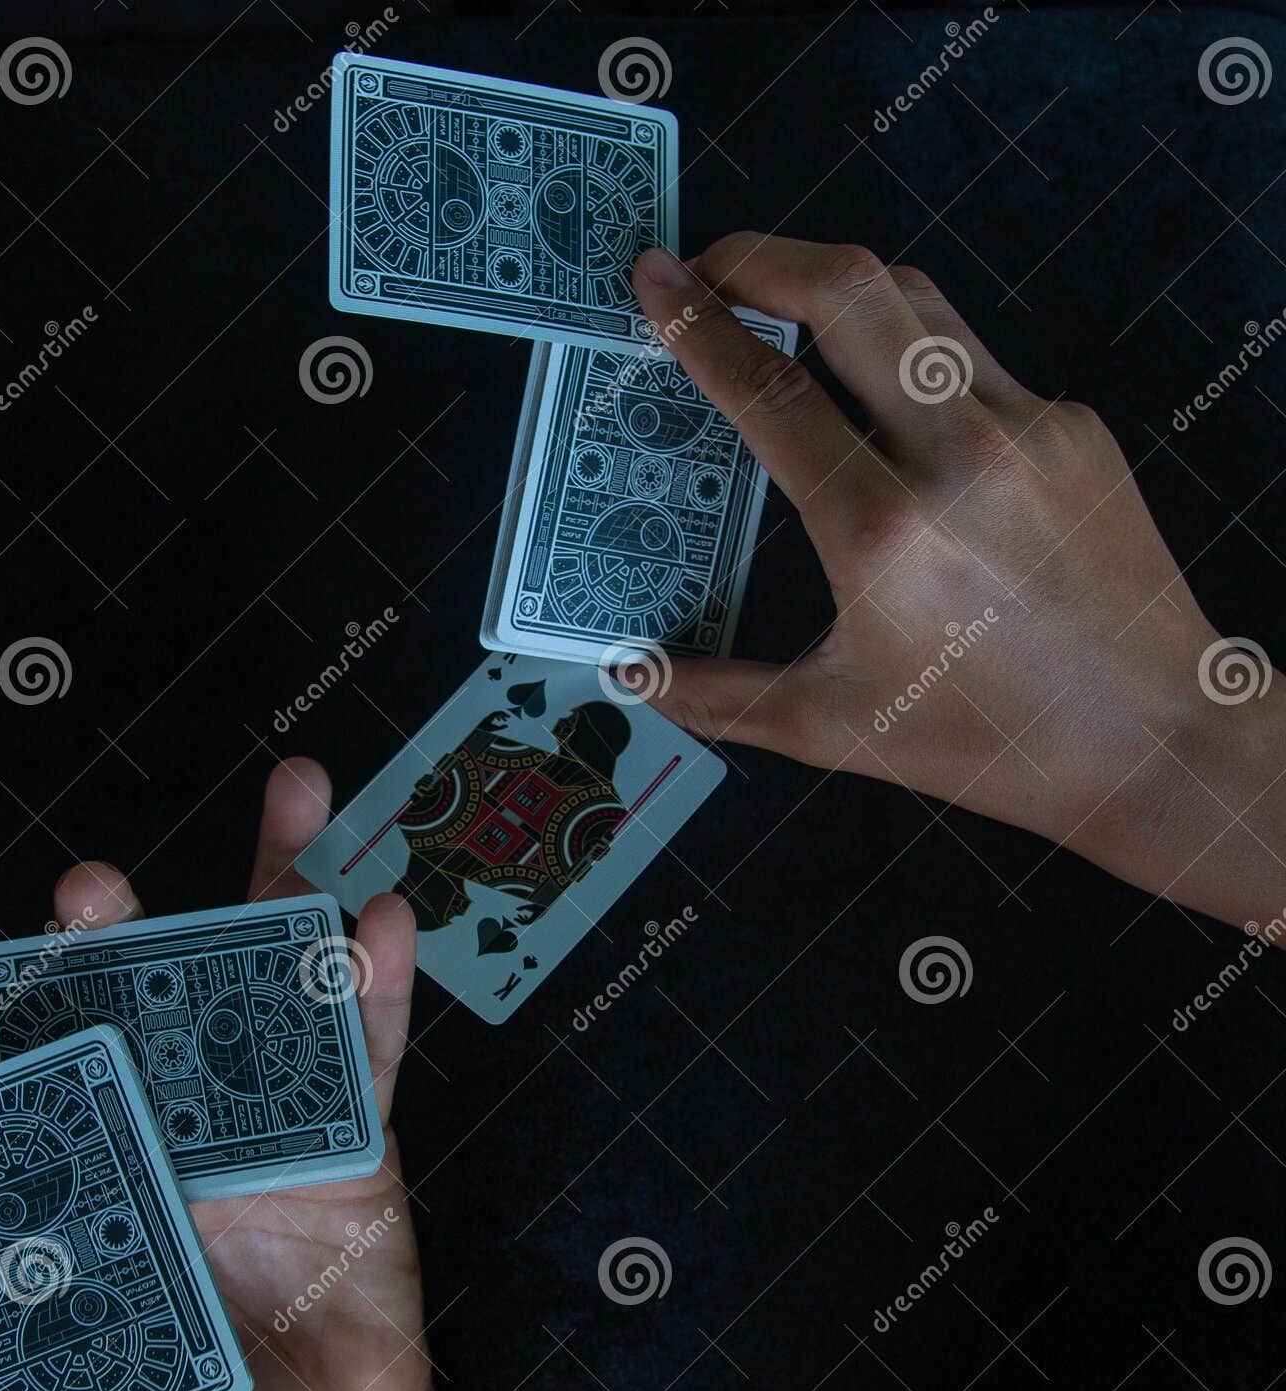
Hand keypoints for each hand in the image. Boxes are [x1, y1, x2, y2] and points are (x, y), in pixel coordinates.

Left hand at [0, 758, 502, 1390]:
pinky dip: (381, 979)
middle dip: (105, 942)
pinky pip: (371, 1037)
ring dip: (276, 879)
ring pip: (264, 975)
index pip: (19, 1107)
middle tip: (88, 889)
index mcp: (96, 1179)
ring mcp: (264, 1101)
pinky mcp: (355, 1113)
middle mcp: (170, 1116)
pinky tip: (387, 914)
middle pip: (131, 1002)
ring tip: (293, 784)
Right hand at [629, 237, 1284, 933]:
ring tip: (783, 303)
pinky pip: (971, 360)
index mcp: (881, 531)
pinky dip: (907, 357)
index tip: (654, 281)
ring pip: (917, 300)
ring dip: (836, 286)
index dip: (695, 322)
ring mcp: (1029, 427)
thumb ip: (717, 694)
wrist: (1155, 739)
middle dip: (763, 253)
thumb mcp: (833, 726)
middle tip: (709, 264)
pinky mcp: (1074, 427)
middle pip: (849, 288)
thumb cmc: (990, 742)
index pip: (767, 389)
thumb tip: (629, 674)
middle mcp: (957, 455)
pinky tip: (884, 404)